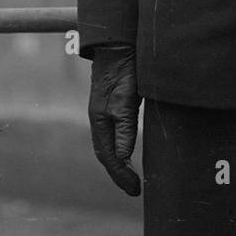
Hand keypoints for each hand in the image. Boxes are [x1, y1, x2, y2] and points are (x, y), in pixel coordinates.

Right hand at [88, 46, 140, 195]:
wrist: (117, 46)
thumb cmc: (122, 72)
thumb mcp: (125, 101)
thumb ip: (124, 128)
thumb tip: (123, 158)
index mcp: (100, 121)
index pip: (109, 156)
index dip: (121, 175)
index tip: (135, 189)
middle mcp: (100, 119)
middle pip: (107, 154)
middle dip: (118, 174)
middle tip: (134, 189)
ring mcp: (105, 112)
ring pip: (109, 145)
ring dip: (119, 163)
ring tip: (131, 177)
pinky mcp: (114, 105)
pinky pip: (115, 135)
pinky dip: (121, 148)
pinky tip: (129, 151)